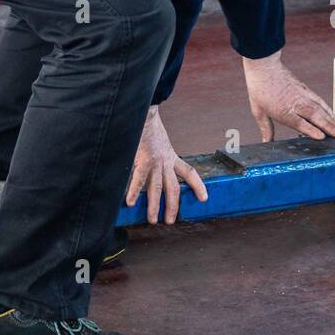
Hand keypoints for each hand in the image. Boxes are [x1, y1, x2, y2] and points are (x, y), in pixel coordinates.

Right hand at [125, 106, 207, 223]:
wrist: (144, 113)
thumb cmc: (148, 127)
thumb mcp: (159, 142)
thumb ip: (157, 153)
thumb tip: (149, 160)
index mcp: (171, 156)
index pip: (189, 173)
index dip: (198, 186)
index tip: (205, 198)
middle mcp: (166, 162)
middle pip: (173, 188)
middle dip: (173, 206)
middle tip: (171, 221)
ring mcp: (155, 162)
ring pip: (156, 189)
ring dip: (154, 206)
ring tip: (152, 220)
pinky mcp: (143, 160)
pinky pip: (139, 180)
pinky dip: (133, 192)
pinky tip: (129, 203)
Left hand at [242, 51, 334, 142]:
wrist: (264, 66)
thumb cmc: (259, 88)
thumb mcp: (258, 111)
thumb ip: (266, 128)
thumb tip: (267, 142)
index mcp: (283, 110)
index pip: (300, 123)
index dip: (311, 130)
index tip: (322, 137)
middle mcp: (295, 103)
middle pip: (314, 116)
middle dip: (327, 126)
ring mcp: (302, 95)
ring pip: (319, 108)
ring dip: (330, 119)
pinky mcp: (305, 89)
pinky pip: (319, 100)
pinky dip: (327, 108)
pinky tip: (332, 115)